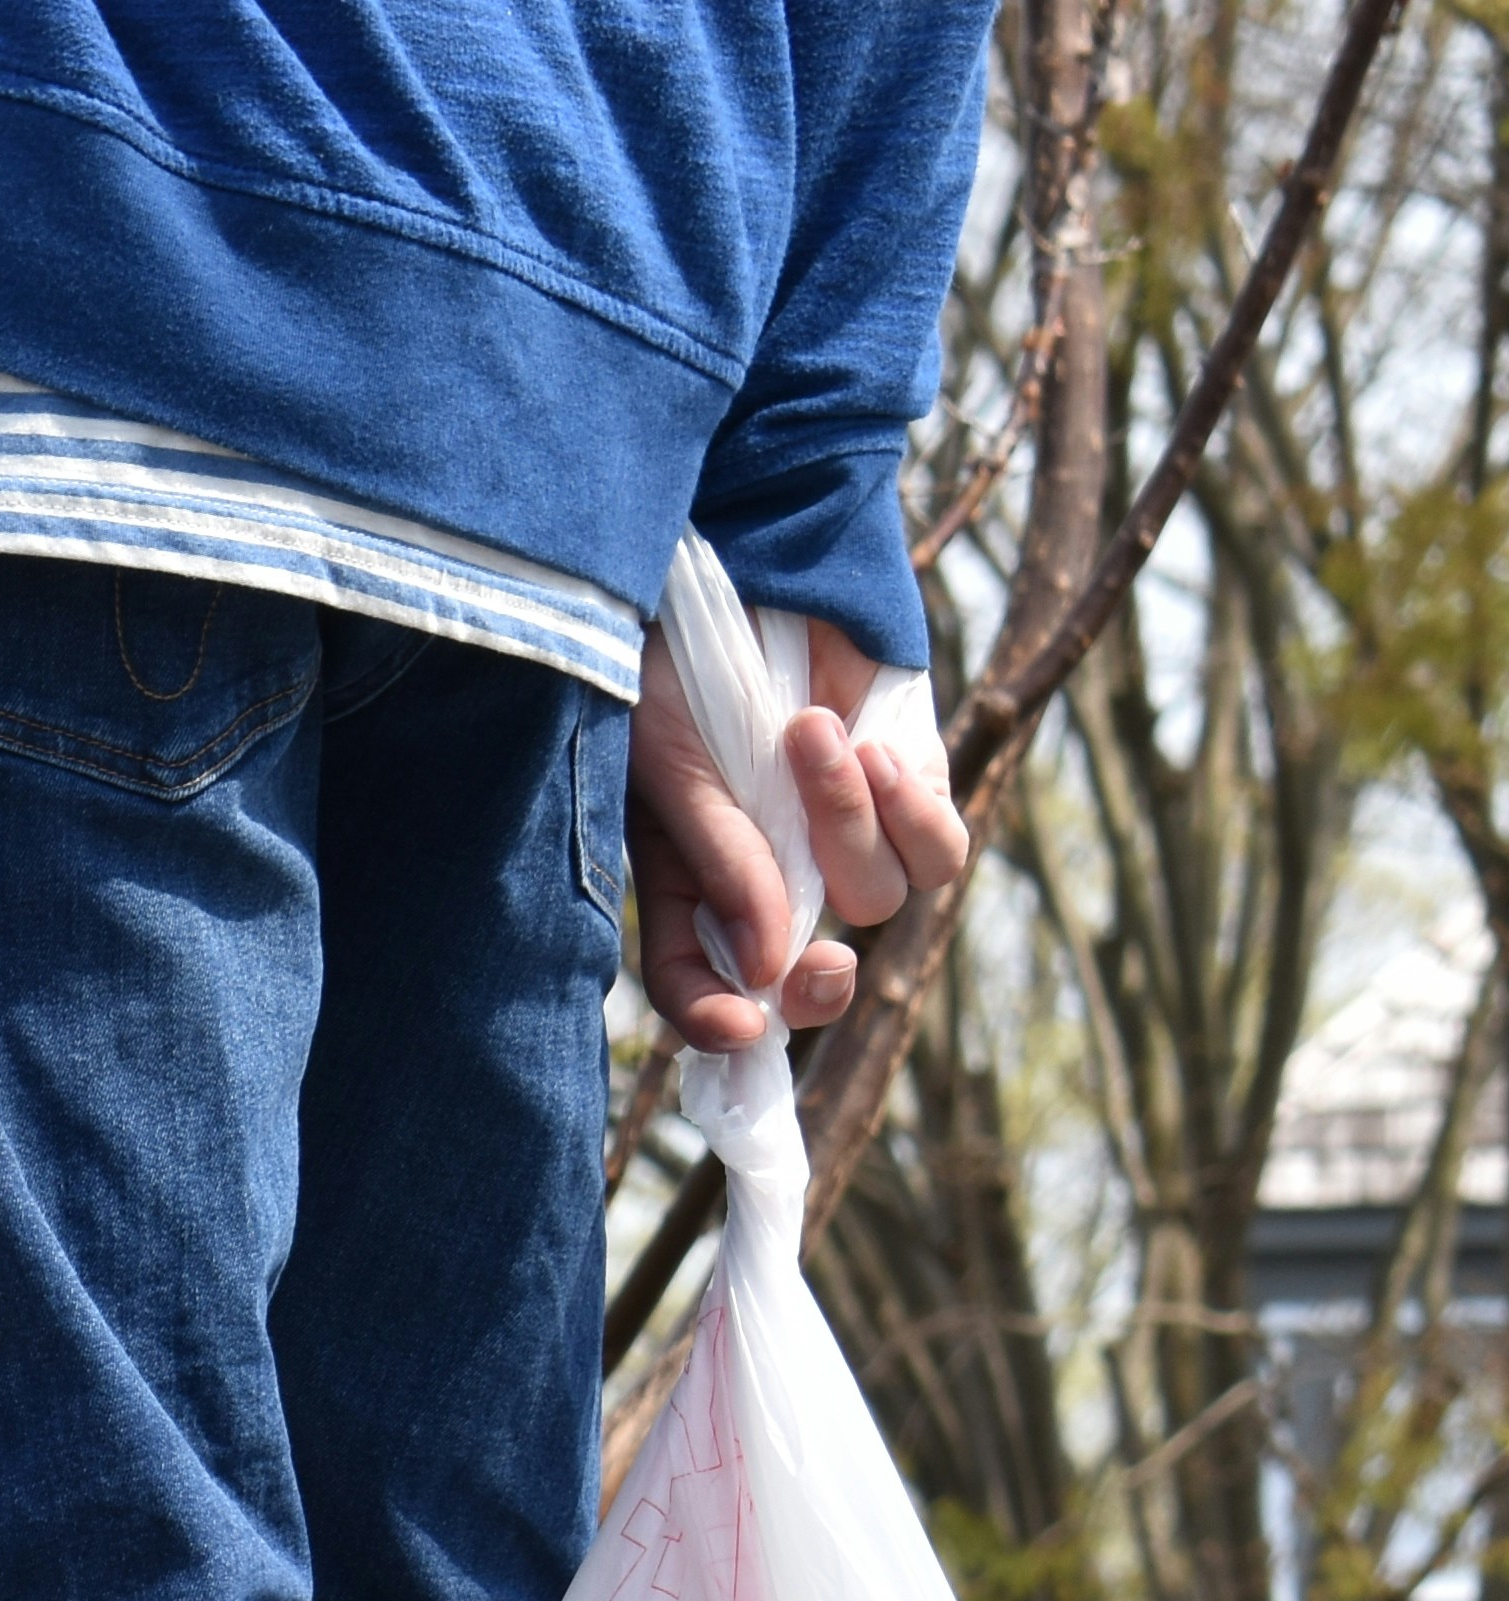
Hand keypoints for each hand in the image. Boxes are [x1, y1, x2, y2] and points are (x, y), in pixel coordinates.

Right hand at [629, 623, 968, 1051]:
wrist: (749, 562)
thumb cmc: (677, 665)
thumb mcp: (673, 770)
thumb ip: (721, 865)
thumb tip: (769, 965)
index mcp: (693, 886)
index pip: (705, 989)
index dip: (719, 1025)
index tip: (744, 1024)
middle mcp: (772, 874)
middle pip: (812, 977)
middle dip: (821, 980)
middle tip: (823, 959)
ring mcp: (844, 833)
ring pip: (878, 896)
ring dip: (845, 823)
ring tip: (808, 732)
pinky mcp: (910, 786)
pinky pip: (940, 848)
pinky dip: (910, 808)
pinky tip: (863, 742)